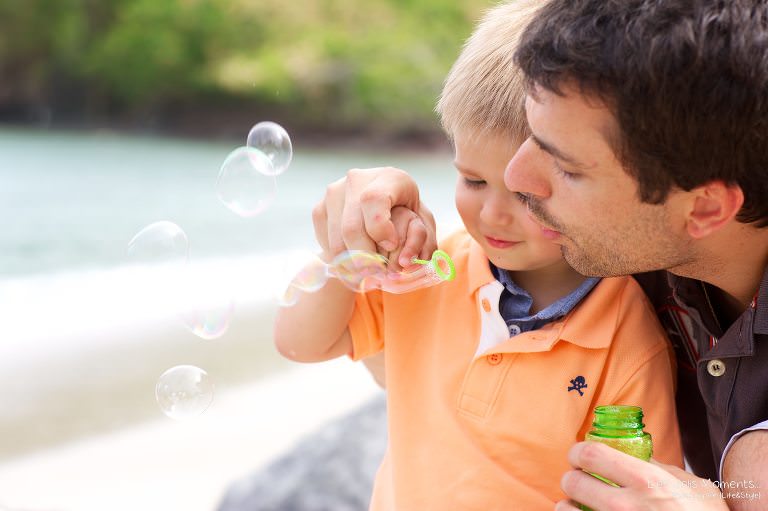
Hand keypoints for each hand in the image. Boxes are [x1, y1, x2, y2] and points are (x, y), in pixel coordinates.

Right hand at [312, 167, 436, 268]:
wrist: (382, 205)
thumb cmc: (407, 216)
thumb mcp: (424, 226)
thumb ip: (423, 243)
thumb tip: (405, 262)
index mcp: (389, 177)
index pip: (374, 200)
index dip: (380, 228)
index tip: (391, 244)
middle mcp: (357, 179)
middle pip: (352, 227)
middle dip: (366, 258)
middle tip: (379, 274)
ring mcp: (335, 193)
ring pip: (337, 239)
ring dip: (353, 265)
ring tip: (368, 275)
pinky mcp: (320, 207)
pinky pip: (325, 242)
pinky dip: (340, 260)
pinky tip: (355, 264)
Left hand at [557, 441, 729, 510]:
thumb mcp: (692, 487)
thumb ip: (659, 468)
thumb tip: (635, 453)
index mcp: (647, 482)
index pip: (591, 454)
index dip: (578, 451)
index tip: (578, 455)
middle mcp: (627, 507)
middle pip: (573, 481)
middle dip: (571, 478)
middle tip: (576, 479)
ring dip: (567, 505)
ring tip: (575, 504)